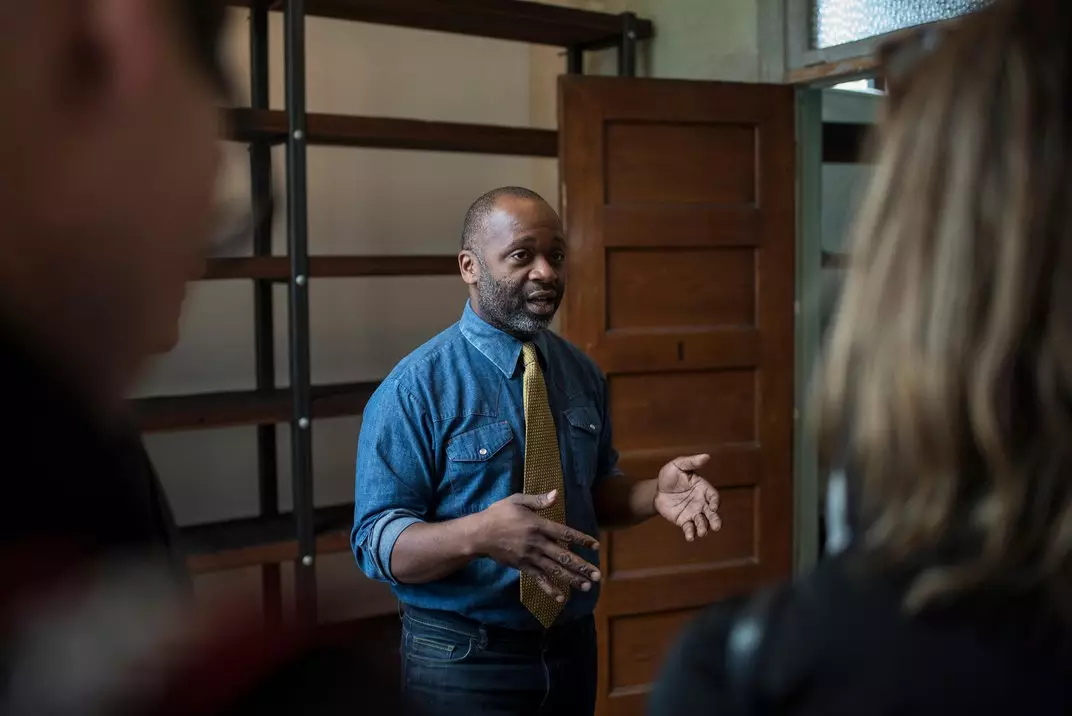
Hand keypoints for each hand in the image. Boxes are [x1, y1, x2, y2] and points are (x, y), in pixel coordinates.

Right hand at [473, 490, 600, 603]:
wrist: (479, 534)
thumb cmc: (498, 514)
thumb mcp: (517, 500)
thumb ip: (538, 500)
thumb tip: (556, 494)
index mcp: (538, 525)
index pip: (565, 533)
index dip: (581, 539)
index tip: (595, 545)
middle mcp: (537, 543)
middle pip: (564, 556)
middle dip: (582, 566)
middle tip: (598, 575)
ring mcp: (530, 557)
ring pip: (555, 570)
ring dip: (572, 579)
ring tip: (588, 586)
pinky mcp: (523, 567)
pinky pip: (539, 579)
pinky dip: (550, 589)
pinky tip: (561, 597)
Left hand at [654, 454, 720, 541]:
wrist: (656, 489)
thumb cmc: (670, 475)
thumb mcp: (678, 465)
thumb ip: (692, 462)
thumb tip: (707, 456)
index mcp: (703, 489)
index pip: (714, 496)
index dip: (715, 502)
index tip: (713, 506)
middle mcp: (701, 502)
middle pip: (712, 513)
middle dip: (716, 520)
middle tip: (717, 527)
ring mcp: (693, 512)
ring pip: (703, 522)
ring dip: (704, 528)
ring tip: (702, 532)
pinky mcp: (684, 521)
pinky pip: (690, 528)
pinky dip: (691, 533)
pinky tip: (690, 537)